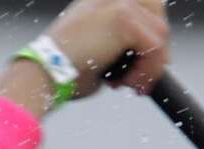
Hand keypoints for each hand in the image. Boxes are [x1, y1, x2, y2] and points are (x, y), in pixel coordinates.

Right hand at [45, 0, 170, 97]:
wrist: (43, 74)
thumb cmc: (59, 70)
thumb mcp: (91, 47)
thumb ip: (115, 44)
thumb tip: (138, 56)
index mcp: (101, 1)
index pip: (144, 4)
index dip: (151, 30)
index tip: (147, 59)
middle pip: (157, 11)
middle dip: (157, 45)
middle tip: (144, 75)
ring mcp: (119, 3)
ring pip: (159, 32)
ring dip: (150, 65)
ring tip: (131, 84)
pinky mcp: (124, 19)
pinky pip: (154, 46)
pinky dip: (147, 70)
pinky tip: (128, 84)